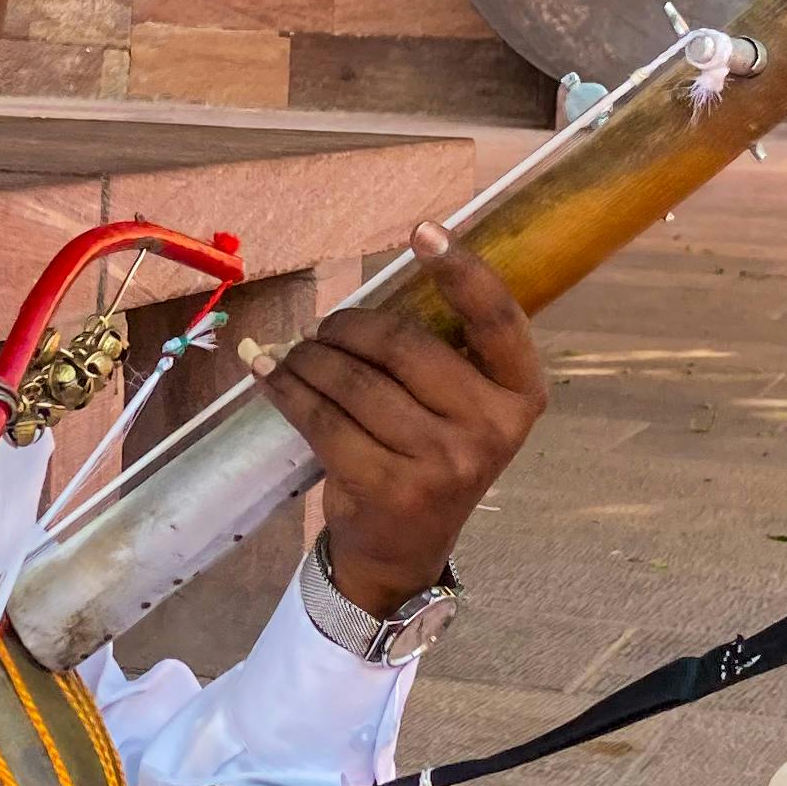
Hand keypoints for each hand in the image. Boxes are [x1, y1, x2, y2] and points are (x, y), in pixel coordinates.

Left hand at [243, 223, 545, 616]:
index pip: (496, 319)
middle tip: (324, 330)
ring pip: (353, 380)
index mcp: (519, 395)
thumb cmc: (429, 460)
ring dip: (309, 358)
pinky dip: (285, 389)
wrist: (404, 553)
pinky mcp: (388, 486)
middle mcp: (491, 428)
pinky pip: (321, 418)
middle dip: (348, 327)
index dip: (461, 271)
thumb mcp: (459, 408)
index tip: (422, 232)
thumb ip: (440, 353)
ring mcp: (442, 462)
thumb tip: (370, 288)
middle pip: (402, 344)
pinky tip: (267, 374)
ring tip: (293, 354)